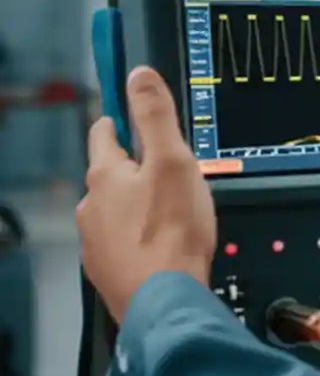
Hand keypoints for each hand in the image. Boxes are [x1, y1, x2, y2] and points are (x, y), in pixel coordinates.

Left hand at [78, 66, 216, 321]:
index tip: (137, 116)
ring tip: (171, 211)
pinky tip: (162, 243)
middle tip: (171, 170)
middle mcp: (90, 206)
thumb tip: (138, 75)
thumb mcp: (173, 161)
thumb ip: (155, 117)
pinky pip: (121, 241)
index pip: (104, 132)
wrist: (164, 300)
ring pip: (115, 209)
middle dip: (136, 167)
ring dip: (137, 205)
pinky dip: (139, 236)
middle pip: (110, 174)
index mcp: (105, 175)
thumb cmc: (172, 230)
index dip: (122, 119)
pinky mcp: (107, 270)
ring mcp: (95, 241)